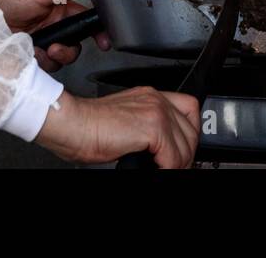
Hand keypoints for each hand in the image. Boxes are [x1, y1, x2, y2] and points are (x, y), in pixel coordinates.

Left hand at [0, 0, 112, 71]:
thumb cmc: (5, 1)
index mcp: (57, 11)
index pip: (83, 21)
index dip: (96, 32)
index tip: (104, 42)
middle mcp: (52, 28)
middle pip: (74, 45)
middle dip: (68, 50)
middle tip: (56, 48)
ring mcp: (42, 44)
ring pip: (61, 59)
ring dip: (53, 58)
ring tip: (38, 51)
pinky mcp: (30, 57)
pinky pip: (45, 67)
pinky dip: (40, 64)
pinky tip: (29, 55)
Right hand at [35, 89, 200, 168]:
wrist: (73, 125)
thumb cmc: (88, 127)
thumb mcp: (125, 123)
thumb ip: (146, 129)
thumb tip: (161, 151)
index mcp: (150, 96)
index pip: (189, 109)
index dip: (189, 134)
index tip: (181, 152)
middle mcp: (156, 99)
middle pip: (192, 130)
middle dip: (186, 153)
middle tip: (172, 166)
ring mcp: (156, 111)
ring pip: (186, 147)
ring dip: (176, 164)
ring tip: (162, 169)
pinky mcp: (152, 127)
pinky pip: (174, 157)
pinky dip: (167, 168)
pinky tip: (153, 168)